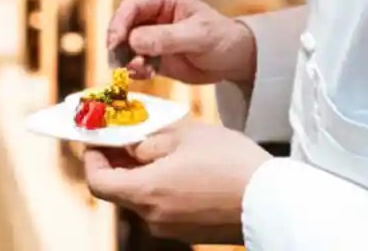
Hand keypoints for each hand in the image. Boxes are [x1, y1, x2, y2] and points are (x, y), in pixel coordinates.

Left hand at [84, 122, 271, 243]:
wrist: (274, 201)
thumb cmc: (229, 163)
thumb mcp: (185, 136)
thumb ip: (149, 140)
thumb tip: (132, 146)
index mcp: (145, 192)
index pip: (98, 182)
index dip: (92, 159)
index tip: (98, 140)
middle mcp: (153, 217)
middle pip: (120, 191)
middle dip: (118, 163)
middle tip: (126, 138)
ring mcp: (173, 229)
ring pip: (144, 199)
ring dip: (143, 175)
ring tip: (159, 147)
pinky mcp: (192, 232)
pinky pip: (166, 208)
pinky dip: (163, 188)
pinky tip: (181, 168)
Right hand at [108, 0, 255, 84]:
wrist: (235, 60)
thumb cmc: (222, 38)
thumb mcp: (197, 35)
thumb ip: (166, 37)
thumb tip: (134, 41)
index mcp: (161, 1)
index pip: (131, 7)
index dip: (119, 23)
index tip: (115, 43)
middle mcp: (151, 18)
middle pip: (122, 27)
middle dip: (118, 45)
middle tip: (118, 62)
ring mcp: (150, 39)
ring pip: (125, 47)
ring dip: (125, 61)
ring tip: (139, 71)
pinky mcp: (152, 59)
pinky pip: (135, 64)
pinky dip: (135, 71)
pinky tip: (147, 75)